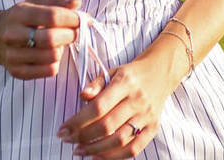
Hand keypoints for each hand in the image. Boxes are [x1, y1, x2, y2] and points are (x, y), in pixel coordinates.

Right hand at [0, 0, 82, 79]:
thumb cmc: (21, 18)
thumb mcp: (36, 3)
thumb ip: (58, 1)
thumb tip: (77, 3)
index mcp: (19, 14)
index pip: (52, 16)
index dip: (73, 18)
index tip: (83, 19)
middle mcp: (12, 35)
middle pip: (51, 39)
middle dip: (71, 35)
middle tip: (75, 32)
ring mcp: (12, 56)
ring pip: (52, 56)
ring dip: (63, 49)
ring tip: (60, 42)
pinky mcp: (16, 72)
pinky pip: (48, 71)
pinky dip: (56, 63)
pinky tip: (52, 54)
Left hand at [56, 55, 175, 157]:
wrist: (160, 73)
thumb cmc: (131, 74)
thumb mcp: (112, 71)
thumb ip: (96, 84)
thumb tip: (82, 96)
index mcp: (125, 82)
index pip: (98, 107)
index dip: (78, 121)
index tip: (63, 129)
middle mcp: (138, 100)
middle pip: (107, 125)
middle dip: (83, 137)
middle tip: (68, 141)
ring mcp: (147, 115)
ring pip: (120, 139)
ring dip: (96, 149)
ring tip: (80, 151)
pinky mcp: (154, 127)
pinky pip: (134, 148)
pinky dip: (115, 156)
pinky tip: (98, 156)